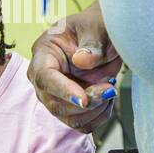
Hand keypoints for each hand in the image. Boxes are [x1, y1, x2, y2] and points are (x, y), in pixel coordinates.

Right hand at [28, 1, 121, 130]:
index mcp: (44, 53)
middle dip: (87, 102)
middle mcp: (45, 78)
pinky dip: (100, 116)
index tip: (84, 99)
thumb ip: (91, 44)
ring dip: (96, 110)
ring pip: (70, 119)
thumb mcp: (98, 29)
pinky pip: (83, 125)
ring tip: (109, 88)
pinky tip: (107, 98)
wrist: (106, 37)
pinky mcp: (71, 108)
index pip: (45, 77)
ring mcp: (56, 96)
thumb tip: (81, 61)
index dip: (62, 90)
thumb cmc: (98, 27)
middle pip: (56, 105)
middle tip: (109, 88)